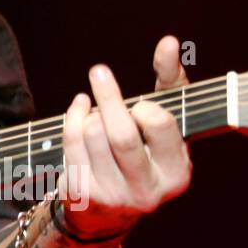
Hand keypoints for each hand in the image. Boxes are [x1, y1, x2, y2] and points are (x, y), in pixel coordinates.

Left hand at [58, 34, 192, 238]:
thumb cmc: (147, 148)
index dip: (145, 108)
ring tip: (96, 111)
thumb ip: (171, 80)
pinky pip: (70, 142)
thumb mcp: (168, 118)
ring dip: (90, 112)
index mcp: (177, 173)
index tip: (140, 104)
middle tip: (99, 70)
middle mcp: (148, 190)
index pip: (160, 127)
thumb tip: (169, 42)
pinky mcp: (83, 193)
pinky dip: (72, 117)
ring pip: (91, 134)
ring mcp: (113, 195)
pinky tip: (79, 109)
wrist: (113, 206)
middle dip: (108, 97)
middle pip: (121, 135)